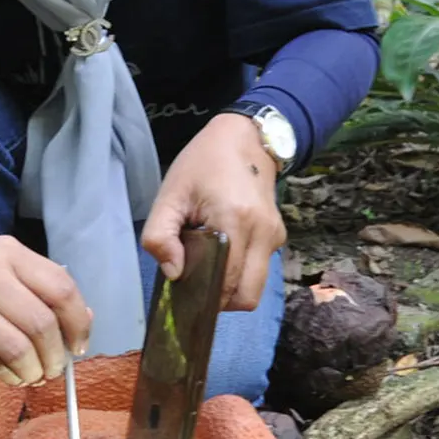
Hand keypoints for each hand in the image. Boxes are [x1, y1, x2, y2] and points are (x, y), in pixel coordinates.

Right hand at [0, 233, 90, 385]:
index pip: (61, 289)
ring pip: (17, 348)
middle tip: (56, 367)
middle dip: (56, 356)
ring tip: (35, 374)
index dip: (78, 322)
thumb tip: (82, 318)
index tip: (79, 343)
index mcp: (9, 252)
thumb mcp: (0, 260)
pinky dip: (9, 375)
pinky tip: (12, 374)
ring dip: (34, 370)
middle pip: (41, 324)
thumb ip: (39, 285)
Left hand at [141, 113, 286, 310]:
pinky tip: (222, 252)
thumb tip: (174, 274)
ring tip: (207, 266)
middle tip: (195, 283)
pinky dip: (240, 272)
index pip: (225, 285)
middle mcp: (262, 233)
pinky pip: (259, 270)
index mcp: (235, 221)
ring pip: (256, 288)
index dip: (204, 298)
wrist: (245, 138)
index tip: (183, 293)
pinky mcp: (278, 236)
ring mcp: (275, 236)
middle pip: (247, 296)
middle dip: (220, 300)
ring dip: (231, 288)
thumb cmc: (203, 164)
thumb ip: (160, 235)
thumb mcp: (170, 194)